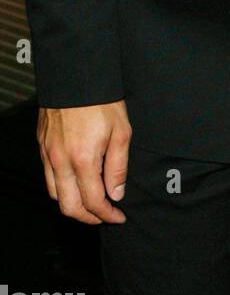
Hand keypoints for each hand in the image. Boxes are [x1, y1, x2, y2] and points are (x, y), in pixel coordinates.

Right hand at [37, 102, 131, 224]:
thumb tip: (116, 194)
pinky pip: (48, 177)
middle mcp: (61, 161)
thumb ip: (118, 167)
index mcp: (83, 159)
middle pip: (68, 207)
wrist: (76, 76)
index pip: (93, 201)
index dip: (106, 214)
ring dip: (72, 205)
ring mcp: (48, 154)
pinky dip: (60, 188)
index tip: (117, 216)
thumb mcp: (121, 132)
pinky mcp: (42, 146)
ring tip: (91, 203)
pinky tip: (74, 183)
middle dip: (88, 218)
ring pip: (54, 194)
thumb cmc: (101, 100)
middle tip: (104, 216)